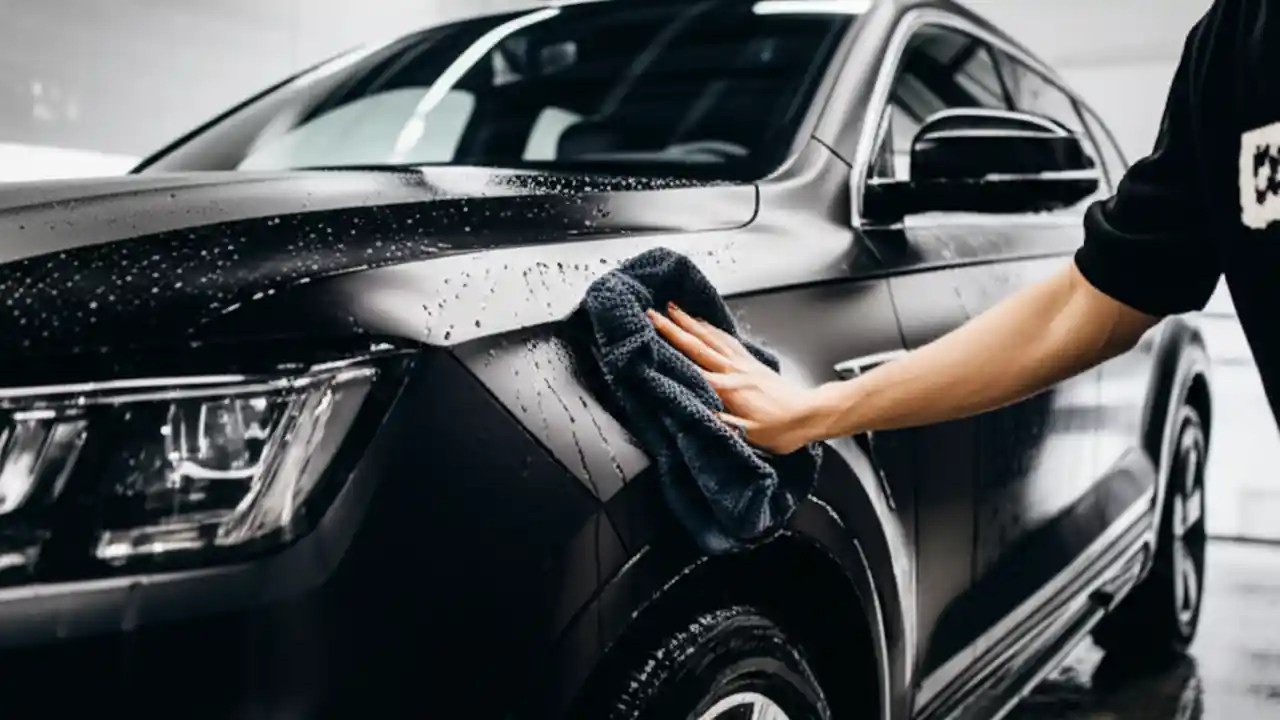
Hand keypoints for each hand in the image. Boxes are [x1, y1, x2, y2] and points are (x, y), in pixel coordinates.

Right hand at [646, 302, 826, 453]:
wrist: (810, 415)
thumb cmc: (782, 429)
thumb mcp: (751, 435)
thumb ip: (724, 424)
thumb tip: (698, 412)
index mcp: (730, 389)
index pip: (693, 366)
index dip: (671, 349)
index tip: (653, 335)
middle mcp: (735, 371)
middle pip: (699, 345)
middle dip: (674, 327)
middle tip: (653, 312)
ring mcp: (744, 364)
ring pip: (712, 338)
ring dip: (691, 322)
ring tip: (674, 308)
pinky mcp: (752, 363)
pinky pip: (728, 341)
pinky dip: (713, 329)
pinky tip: (705, 323)